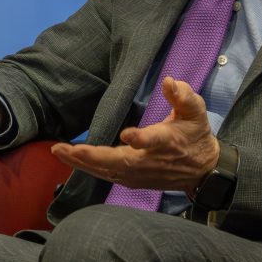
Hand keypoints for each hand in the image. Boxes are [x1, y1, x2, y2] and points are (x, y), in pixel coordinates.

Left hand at [50, 77, 219, 195]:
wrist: (202, 171)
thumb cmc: (195, 136)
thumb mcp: (196, 112)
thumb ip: (184, 97)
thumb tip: (170, 81)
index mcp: (167, 142)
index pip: (154, 140)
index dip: (141, 138)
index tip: (128, 135)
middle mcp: (150, 160)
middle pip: (120, 161)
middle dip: (94, 156)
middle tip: (70, 148)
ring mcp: (139, 174)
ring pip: (107, 170)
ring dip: (82, 162)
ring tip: (58, 151)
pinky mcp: (131, 180)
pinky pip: (105, 174)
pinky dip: (86, 167)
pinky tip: (68, 157)